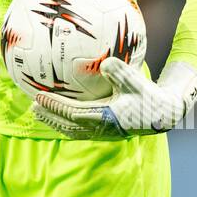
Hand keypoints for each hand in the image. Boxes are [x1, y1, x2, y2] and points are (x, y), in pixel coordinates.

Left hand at [31, 59, 196, 139]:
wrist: (163, 114)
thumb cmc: (148, 95)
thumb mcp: (136, 81)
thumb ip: (120, 72)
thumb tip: (104, 62)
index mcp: (104, 117)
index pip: (72, 112)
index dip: (54, 105)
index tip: (38, 97)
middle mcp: (101, 128)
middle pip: (67, 124)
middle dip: (49, 116)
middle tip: (32, 107)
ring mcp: (102, 133)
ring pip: (72, 130)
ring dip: (55, 122)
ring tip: (40, 114)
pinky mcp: (106, 133)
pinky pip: (80, 131)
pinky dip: (66, 125)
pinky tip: (60, 117)